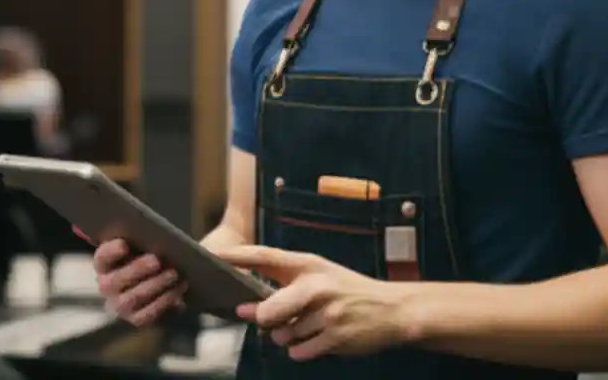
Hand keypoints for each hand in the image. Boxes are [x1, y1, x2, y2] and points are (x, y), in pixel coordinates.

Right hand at [91, 238, 187, 325]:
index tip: (124, 244)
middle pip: (116, 280)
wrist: (156, 277)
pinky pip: (149, 313)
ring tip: (174, 273)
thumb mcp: (140, 245)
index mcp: (104, 264)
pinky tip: (179, 287)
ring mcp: (120, 305)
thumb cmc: (146, 254)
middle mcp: (106, 286)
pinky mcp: (136, 318)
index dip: (111, 251)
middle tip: (156, 260)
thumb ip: (141, 239)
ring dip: (155, 284)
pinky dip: (165, 300)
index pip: (102, 257)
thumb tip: (155, 237)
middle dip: (137, 269)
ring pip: (134, 297)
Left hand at [216, 245, 410, 360]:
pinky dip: (301, 350)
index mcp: (309, 264)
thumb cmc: (347, 291)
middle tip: (264, 318)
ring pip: (283, 335)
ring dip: (287, 336)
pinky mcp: (336, 337)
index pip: (266, 257)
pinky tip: (317, 339)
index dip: (239, 257)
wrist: (392, 310)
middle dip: (263, 319)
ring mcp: (327, 312)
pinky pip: (299, 352)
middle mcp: (317, 285)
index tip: (215, 256)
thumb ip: (284, 287)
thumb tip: (247, 309)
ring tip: (309, 325)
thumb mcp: (319, 275)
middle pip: (269, 310)